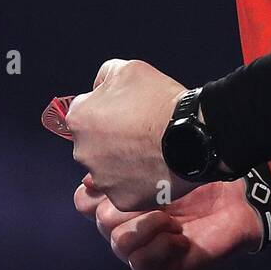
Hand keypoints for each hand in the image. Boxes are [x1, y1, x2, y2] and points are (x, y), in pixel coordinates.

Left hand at [65, 57, 195, 211]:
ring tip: (150, 149)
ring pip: (108, 169)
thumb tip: (99, 88)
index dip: (106, 108)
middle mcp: (82, 152)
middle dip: (110, 137)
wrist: (190, 135)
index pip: (84, 112)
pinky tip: (155, 167)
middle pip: (93, 143)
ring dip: (123, 160)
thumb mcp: (129, 69)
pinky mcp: (122, 200)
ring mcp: (102, 180)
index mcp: (79, 119)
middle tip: (139, 130)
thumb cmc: (159, 100)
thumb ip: (104, 76)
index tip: (125, 110)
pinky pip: (126, 189)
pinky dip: (137, 180)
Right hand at [74, 172, 263, 269]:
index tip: (121, 173)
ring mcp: (145, 250)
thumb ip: (128, 161)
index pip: (84, 200)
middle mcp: (128, 226)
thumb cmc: (203, 172)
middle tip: (158, 190)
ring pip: (118, 241)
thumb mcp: (162, 158)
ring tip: (171, 214)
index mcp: (122, 198)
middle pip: (101, 219)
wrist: (242, 196)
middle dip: (127, 201)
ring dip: (145, 222)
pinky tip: (180, 235)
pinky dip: (160, 246)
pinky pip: (141, 263)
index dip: (95, 188)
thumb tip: (91, 173)